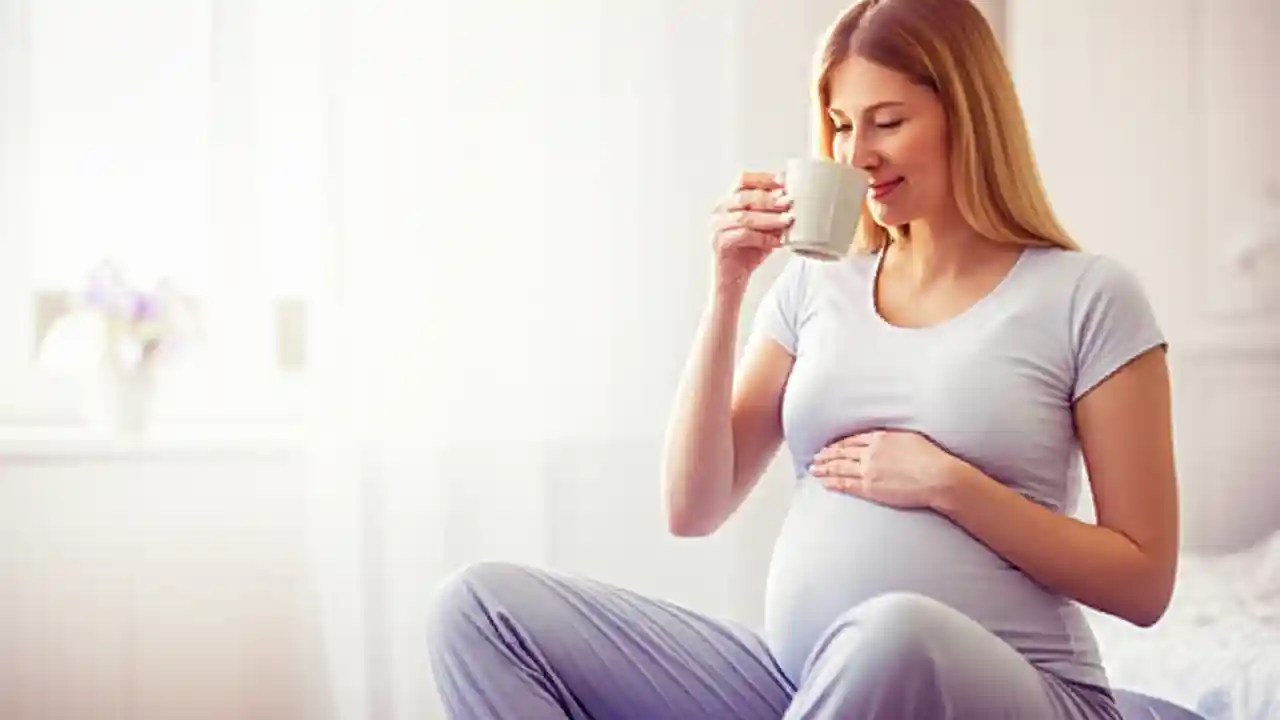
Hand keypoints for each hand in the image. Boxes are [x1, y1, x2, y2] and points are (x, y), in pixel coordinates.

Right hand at [709, 171, 793, 291]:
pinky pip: (742, 235)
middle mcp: (719, 211)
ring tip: (787, 220)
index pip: (742, 180)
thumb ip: (774, 214)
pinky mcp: (720, 243)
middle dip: (769, 198)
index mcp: (729, 201)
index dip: (763, 178)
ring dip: (769, 218)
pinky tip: (776, 241)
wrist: (733, 280)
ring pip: (744, 216)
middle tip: (789, 201)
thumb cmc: (748, 252)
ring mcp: (717, 227)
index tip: (785, 180)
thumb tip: (794, 201)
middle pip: (744, 196)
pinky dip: (762, 238)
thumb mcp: (765, 229)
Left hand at [809, 430, 959, 509]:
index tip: (830, 446)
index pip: (852, 440)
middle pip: (842, 452)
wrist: (938, 477)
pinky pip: (845, 484)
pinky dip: (832, 482)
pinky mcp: (870, 487)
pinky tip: (823, 482)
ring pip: (839, 467)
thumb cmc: (931, 458)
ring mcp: (868, 470)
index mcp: (881, 438)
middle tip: (815, 457)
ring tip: (813, 469)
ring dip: (824, 468)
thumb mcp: (911, 438)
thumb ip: (894, 438)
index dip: (839, 444)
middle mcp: (870, 452)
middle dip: (826, 455)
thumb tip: (887, 440)